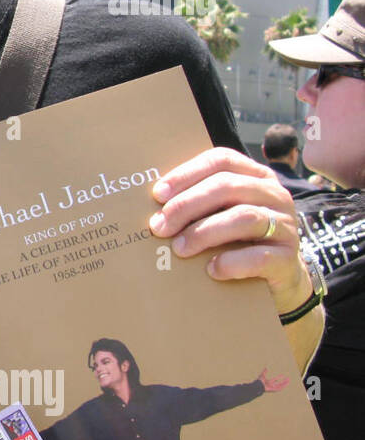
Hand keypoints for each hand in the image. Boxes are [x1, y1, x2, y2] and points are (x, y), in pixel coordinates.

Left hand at [149, 148, 308, 312]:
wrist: (277, 279)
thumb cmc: (237, 241)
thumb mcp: (219, 214)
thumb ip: (197, 204)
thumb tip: (151, 208)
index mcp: (255, 176)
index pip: (220, 161)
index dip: (187, 174)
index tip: (157, 194)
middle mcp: (275, 195)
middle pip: (227, 187)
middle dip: (186, 206)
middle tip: (159, 227)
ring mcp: (287, 226)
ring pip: (244, 218)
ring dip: (203, 233)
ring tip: (178, 249)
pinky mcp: (288, 258)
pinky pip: (259, 257)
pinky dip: (231, 262)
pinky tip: (211, 270)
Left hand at [259, 368, 288, 391]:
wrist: (258, 385)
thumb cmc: (259, 381)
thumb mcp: (262, 375)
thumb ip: (264, 372)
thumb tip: (266, 367)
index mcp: (269, 381)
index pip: (276, 379)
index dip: (279, 377)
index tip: (283, 375)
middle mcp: (272, 385)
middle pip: (280, 383)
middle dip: (284, 381)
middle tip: (288, 379)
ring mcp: (273, 387)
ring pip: (280, 386)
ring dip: (285, 384)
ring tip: (288, 381)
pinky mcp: (273, 390)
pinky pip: (279, 389)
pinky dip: (282, 387)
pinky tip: (286, 385)